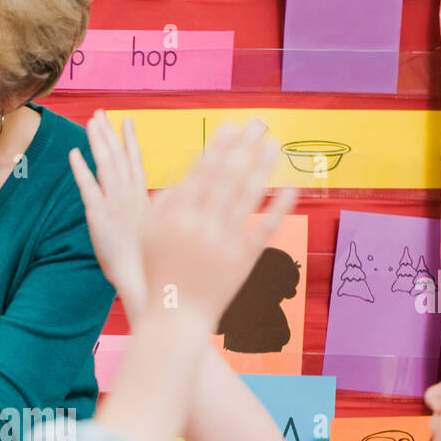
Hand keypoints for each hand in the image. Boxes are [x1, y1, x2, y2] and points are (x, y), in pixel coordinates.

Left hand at [69, 112, 148, 328]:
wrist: (145, 283)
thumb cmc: (152, 265)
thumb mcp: (159, 234)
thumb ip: (155, 216)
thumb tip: (160, 207)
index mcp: (145, 200)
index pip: (137, 163)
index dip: (131, 140)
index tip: (127, 121)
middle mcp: (131, 197)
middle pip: (120, 157)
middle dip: (110, 133)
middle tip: (101, 113)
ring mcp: (115, 204)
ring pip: (106, 165)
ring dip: (97, 142)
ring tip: (90, 122)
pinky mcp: (99, 217)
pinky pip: (88, 187)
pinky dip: (81, 169)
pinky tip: (74, 153)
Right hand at [142, 121, 296, 330]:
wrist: (175, 316)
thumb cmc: (160, 271)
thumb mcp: (151, 233)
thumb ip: (167, 201)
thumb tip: (190, 170)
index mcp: (176, 216)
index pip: (201, 172)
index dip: (218, 147)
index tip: (231, 126)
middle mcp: (201, 226)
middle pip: (227, 177)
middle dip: (244, 147)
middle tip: (259, 124)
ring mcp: (223, 243)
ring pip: (247, 197)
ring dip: (262, 167)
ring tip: (274, 145)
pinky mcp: (242, 261)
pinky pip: (264, 229)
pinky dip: (278, 207)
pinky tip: (289, 187)